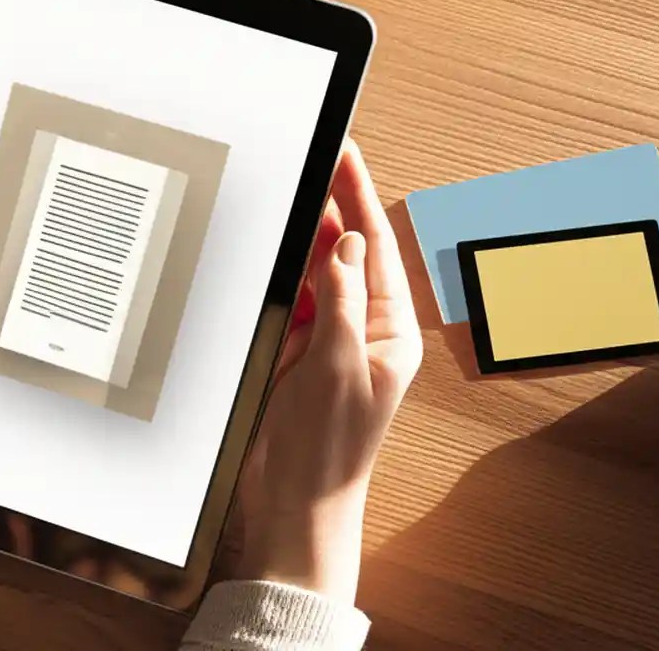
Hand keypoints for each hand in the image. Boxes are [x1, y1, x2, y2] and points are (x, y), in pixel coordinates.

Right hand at [232, 139, 421, 601]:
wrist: (291, 505)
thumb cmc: (328, 451)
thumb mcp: (337, 366)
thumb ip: (342, 300)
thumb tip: (346, 243)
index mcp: (389, 333)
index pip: (375, 249)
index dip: (360, 197)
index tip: (346, 154)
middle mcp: (360, 332)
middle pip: (344, 254)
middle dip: (329, 207)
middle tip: (311, 159)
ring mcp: (324, 343)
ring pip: (312, 275)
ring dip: (300, 241)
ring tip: (288, 196)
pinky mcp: (292, 356)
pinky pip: (287, 302)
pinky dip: (278, 278)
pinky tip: (268, 253)